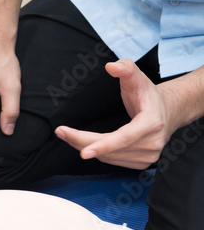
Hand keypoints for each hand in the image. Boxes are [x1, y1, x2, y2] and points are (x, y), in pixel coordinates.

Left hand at [55, 59, 175, 169]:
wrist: (169, 112)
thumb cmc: (149, 95)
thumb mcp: (139, 78)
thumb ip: (126, 69)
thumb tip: (111, 66)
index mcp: (152, 123)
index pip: (125, 138)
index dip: (104, 145)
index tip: (83, 153)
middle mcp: (152, 143)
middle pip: (110, 149)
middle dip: (82, 142)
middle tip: (60, 132)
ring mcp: (149, 156)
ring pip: (108, 157)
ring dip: (85, 147)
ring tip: (68, 135)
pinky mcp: (142, 163)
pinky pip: (112, 161)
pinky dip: (97, 152)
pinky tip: (87, 143)